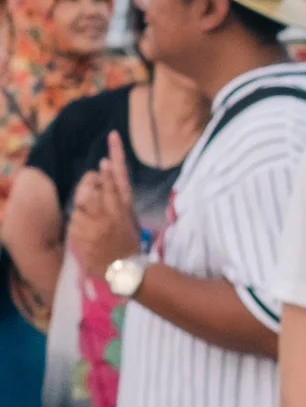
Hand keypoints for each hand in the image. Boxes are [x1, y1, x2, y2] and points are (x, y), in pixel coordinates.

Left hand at [72, 136, 140, 273]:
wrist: (125, 270)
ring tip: (93, 219)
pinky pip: (74, 217)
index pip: (119, 174)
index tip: (112, 136)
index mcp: (126, 205)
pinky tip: (88, 234)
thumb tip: (105, 177)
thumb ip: (117, 198)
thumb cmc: (129, 244)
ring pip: (81, 198)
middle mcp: (111, 209)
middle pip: (95, 181)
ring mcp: (95, 220)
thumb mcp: (130, 218)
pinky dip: (78, 223)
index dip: (116, 154)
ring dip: (84, 204)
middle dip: (91, 180)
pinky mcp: (82, 231)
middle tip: (93, 184)